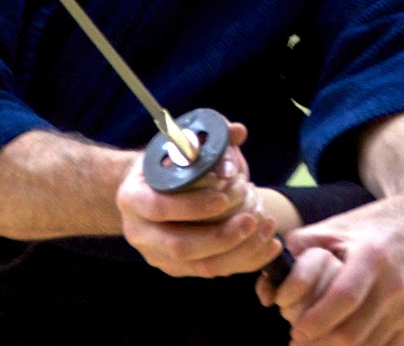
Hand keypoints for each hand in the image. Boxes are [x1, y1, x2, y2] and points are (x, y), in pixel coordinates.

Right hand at [114, 120, 283, 276]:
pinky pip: (215, 271)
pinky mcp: (180, 268)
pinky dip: (245, 260)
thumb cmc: (166, 162)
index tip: (223, 197)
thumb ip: (208, 136)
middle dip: (220, 236)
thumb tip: (237, 132)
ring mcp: (159, 255)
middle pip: (179, 247)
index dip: (192, 206)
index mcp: (133, 198)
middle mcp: (140, 233)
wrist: (147, 189)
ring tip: (266, 230)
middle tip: (252, 218)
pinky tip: (269, 245)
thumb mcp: (178, 143)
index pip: (159, 208)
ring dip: (238, 251)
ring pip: (200, 266)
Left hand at [273, 184, 403, 345]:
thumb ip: (302, 247)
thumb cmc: (374, 224)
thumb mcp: (339, 225)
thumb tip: (270, 281)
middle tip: (297, 342)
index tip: (295, 330)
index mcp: (372, 256)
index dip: (317, 320)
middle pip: (353, 332)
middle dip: (319, 344)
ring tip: (314, 345)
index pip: (344, 298)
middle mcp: (395, 284)